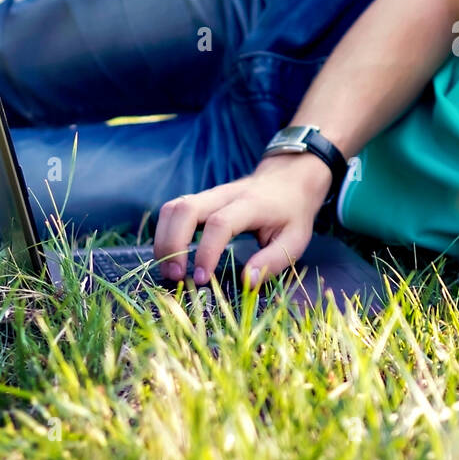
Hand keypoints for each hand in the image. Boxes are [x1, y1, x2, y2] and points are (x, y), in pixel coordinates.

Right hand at [153, 153, 334, 289]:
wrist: (290, 178)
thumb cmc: (292, 212)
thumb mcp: (295, 239)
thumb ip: (272, 260)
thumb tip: (247, 282)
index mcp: (251, 204)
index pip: (219, 224)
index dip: (206, 252)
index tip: (202, 279)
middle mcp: (225, 195)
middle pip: (185, 209)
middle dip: (173, 244)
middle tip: (176, 276)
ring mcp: (210, 194)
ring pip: (173, 207)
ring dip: (163, 239)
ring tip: (170, 269)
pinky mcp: (201, 199)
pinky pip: (173, 210)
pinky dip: (165, 233)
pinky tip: (171, 255)